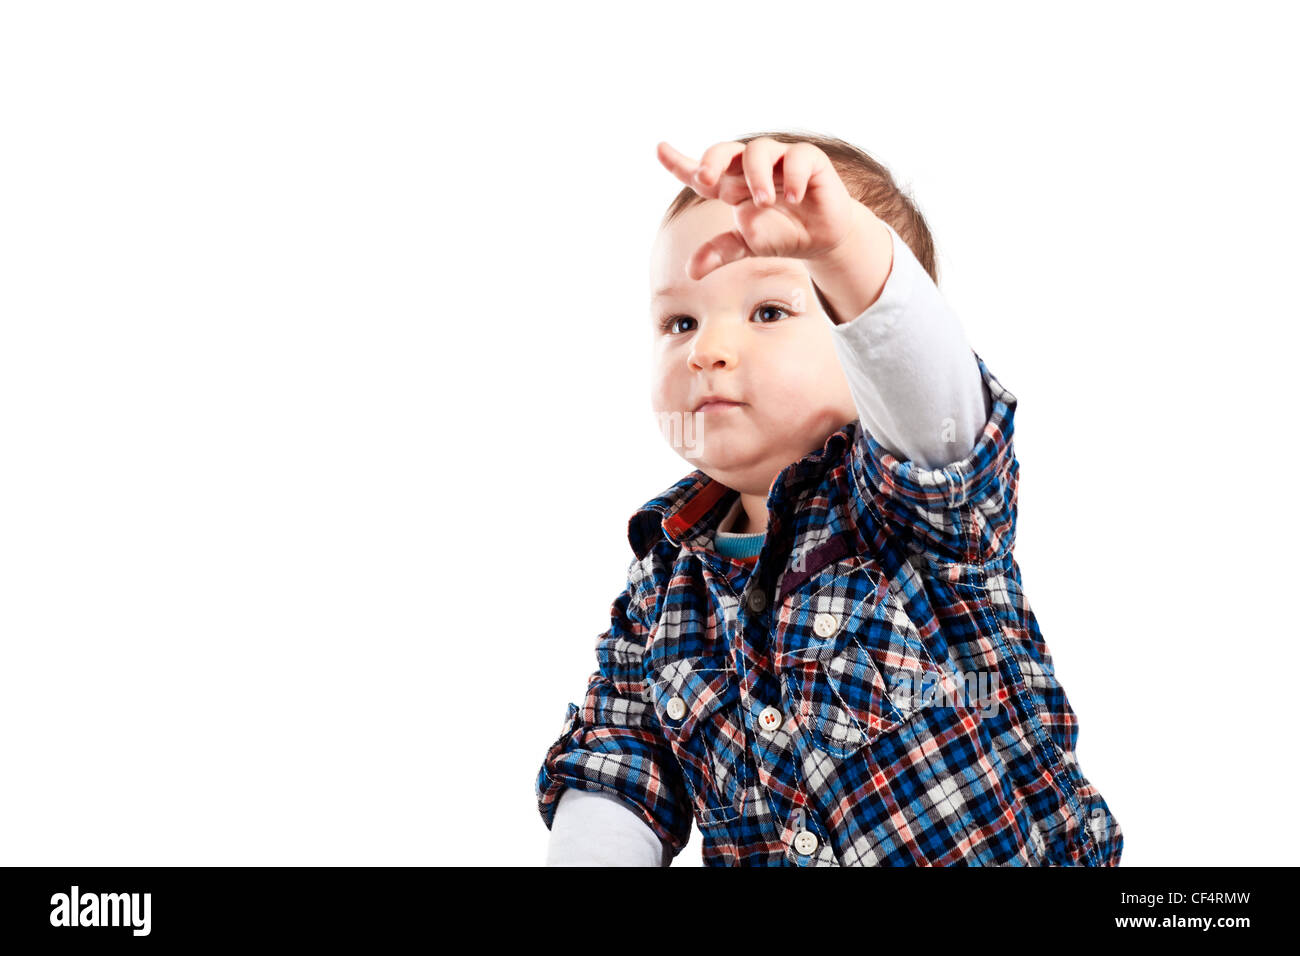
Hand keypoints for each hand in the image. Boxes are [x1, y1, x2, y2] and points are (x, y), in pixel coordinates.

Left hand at [657, 137, 875, 279]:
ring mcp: (780, 161)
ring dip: (756, 176)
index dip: (677, 160)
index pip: (700, 172)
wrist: (821, 239)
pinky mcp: (810, 161)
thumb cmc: (780, 234)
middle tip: (706, 178)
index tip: (659, 149)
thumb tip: (691, 271)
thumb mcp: (746, 246)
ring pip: (758, 150)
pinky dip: (793, 176)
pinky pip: (798, 157)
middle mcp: (751, 168)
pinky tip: (794, 198)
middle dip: (711, 160)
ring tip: (762, 201)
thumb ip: (720, 252)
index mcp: (731, 185)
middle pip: (725, 151)